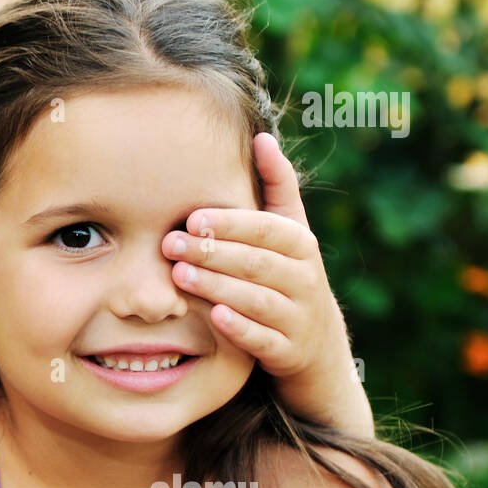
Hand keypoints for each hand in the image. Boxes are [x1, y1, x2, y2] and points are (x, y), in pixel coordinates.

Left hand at [161, 133, 370, 432]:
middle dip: (213, 252)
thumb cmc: (288, 275)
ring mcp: (298, 317)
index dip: (232, 222)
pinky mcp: (288, 351)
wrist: (317, 347)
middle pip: (257, 262)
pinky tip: (215, 318)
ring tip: (180, 277)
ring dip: (218, 287)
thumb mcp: (289, 231)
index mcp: (300, 245)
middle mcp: (304, 279)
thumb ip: (277, 186)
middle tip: (170, 244)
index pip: (267, 228)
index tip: (192, 217)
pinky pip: (264, 340)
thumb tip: (262, 136)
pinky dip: (241, 328)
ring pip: (258, 299)